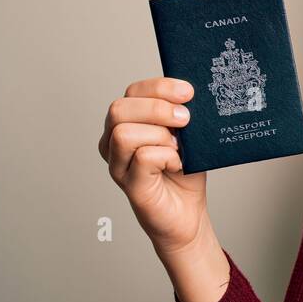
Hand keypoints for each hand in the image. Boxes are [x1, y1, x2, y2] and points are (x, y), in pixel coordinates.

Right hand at [98, 77, 209, 255]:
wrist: (188, 214)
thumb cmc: (184, 173)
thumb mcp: (186, 136)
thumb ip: (180, 115)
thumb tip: (189, 94)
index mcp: (126, 123)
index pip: (132, 92)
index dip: (159, 87)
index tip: (188, 92)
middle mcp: (112, 142)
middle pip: (119, 109)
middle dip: (157, 109)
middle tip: (185, 120)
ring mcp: (117, 164)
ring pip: (124, 133)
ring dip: (160, 136)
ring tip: (179, 149)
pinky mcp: (129, 184)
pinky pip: (143, 157)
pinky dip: (167, 157)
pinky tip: (177, 165)